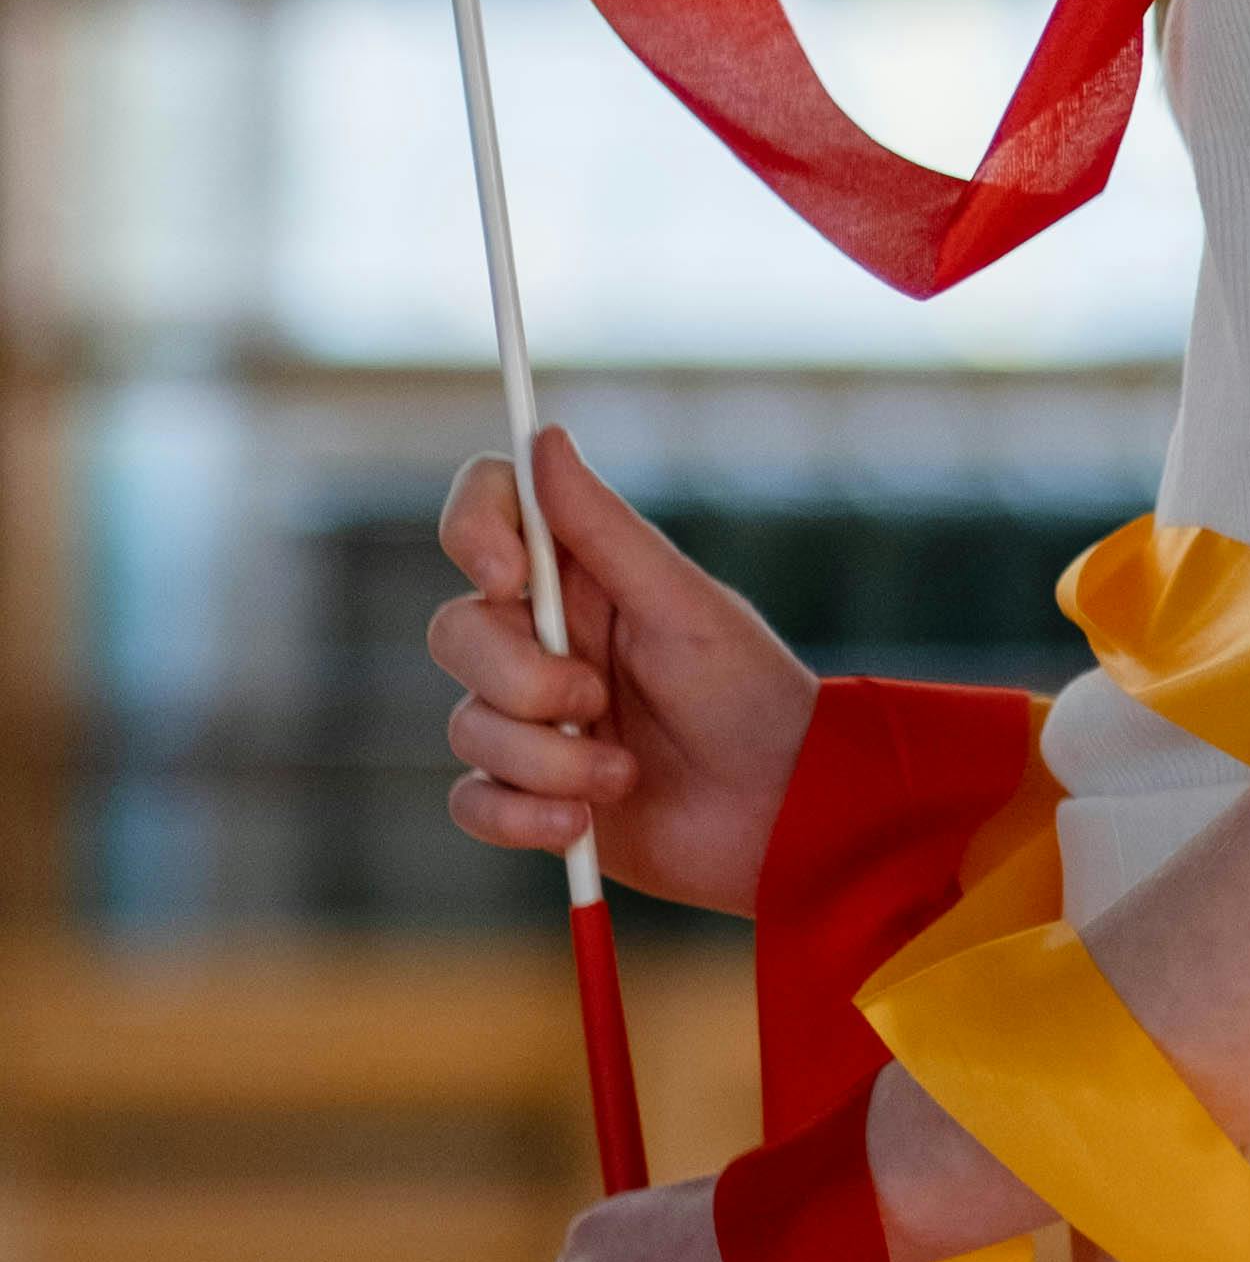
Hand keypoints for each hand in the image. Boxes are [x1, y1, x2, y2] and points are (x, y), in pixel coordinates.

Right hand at [431, 426, 814, 910]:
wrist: (783, 816)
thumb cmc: (750, 696)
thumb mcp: (684, 606)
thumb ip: (606, 529)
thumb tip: (542, 436)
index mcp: (580, 577)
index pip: (487, 515)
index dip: (473, 531)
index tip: (509, 576)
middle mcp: (543, 640)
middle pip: (456, 630)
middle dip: (520, 679)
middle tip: (595, 699)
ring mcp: (531, 720)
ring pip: (466, 725)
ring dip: (547, 762)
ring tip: (623, 775)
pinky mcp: (530, 796)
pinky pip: (472, 802)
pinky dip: (520, 818)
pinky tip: (580, 825)